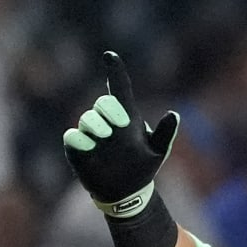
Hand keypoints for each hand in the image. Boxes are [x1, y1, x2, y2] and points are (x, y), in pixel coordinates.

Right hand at [62, 52, 179, 217]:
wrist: (128, 191)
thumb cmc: (144, 166)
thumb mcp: (158, 151)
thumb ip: (165, 133)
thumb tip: (174, 113)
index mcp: (127, 117)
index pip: (119, 88)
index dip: (114, 71)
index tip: (110, 56)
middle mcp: (107, 122)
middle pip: (103, 103)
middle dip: (110, 108)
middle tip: (122, 122)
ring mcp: (91, 134)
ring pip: (87, 119)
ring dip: (96, 124)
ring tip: (107, 135)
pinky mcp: (78, 149)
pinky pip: (72, 137)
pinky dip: (79, 138)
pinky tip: (89, 144)